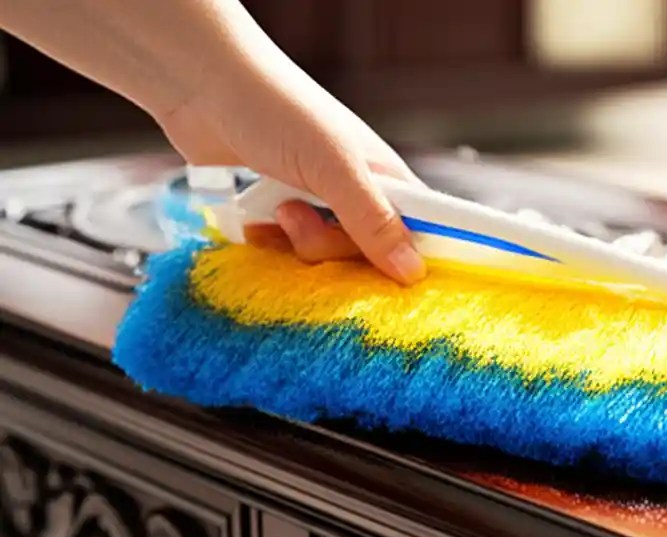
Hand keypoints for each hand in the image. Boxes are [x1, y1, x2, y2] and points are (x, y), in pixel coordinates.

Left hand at [155, 68, 426, 283]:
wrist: (201, 83)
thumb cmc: (278, 109)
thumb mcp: (335, 168)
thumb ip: (373, 220)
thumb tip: (414, 272)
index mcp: (386, 179)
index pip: (422, 232)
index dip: (413, 258)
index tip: (397, 281)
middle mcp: (356, 193)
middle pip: (365, 256)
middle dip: (332, 248)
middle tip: (300, 216)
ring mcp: (317, 203)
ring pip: (323, 256)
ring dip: (296, 242)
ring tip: (274, 207)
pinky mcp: (279, 210)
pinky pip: (286, 251)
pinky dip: (270, 243)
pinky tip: (255, 222)